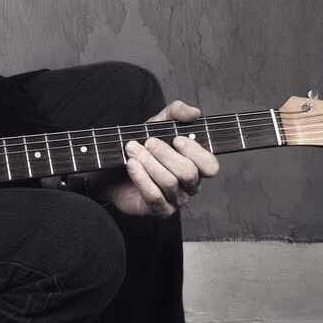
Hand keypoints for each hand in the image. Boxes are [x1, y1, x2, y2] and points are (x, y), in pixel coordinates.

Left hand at [89, 100, 220, 216]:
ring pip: (170, 182)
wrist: (112, 166)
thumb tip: (195, 113)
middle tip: (147, 142)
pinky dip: (141, 178)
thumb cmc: (142, 146)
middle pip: (187, 173)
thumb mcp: (158, 123)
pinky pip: (155, 196)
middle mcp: (190, 185)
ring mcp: (176, 199)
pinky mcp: (159, 210)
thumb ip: (176, 112)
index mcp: (196, 165)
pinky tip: (131, 165)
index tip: (176, 139)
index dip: (196, 152)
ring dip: (149, 162)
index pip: (210, 166)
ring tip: (131, 149)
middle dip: (164, 154)